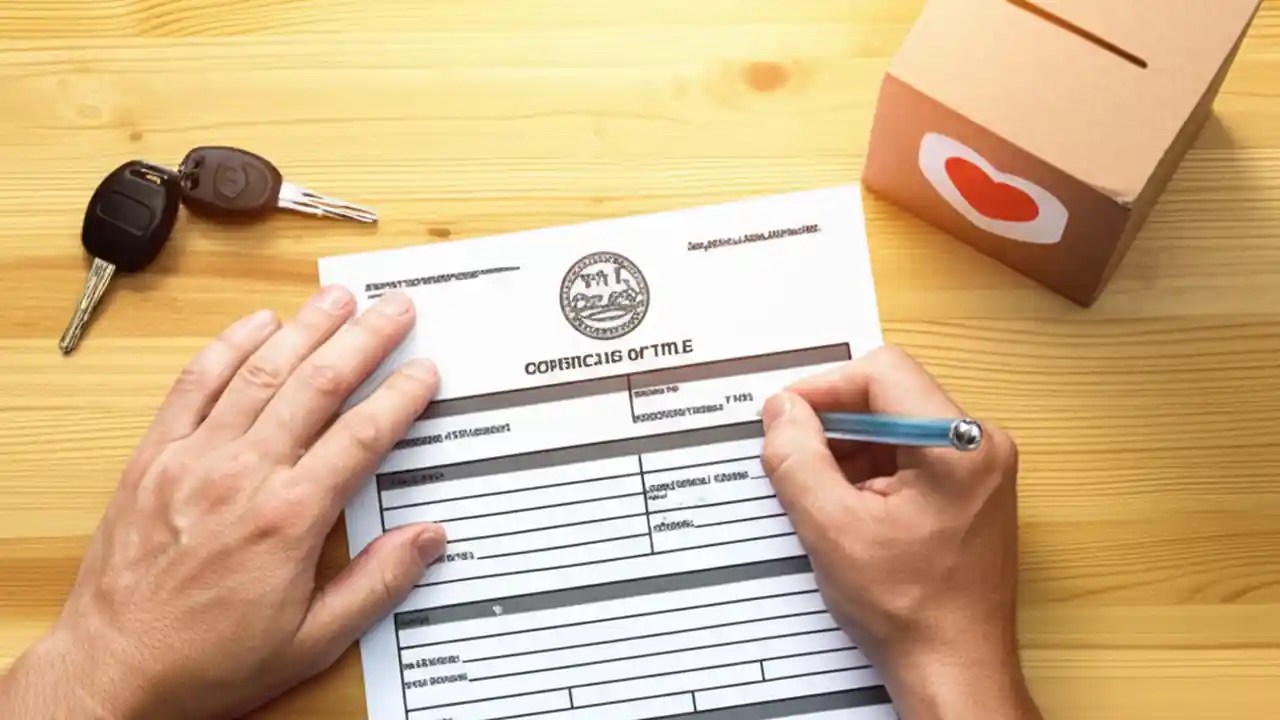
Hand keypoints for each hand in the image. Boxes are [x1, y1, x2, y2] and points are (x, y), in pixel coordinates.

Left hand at [0, 288, 443, 719]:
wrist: (115, 669)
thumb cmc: (210, 661)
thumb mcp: (312, 642)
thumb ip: (376, 584)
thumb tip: (428, 538)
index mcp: (289, 519)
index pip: (361, 435)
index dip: (400, 395)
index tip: (424, 370)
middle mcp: (242, 476)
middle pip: (317, 386)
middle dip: (364, 340)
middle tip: (395, 308)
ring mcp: (193, 460)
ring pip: (260, 373)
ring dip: (304, 328)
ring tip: (338, 297)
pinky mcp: (154, 458)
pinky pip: (194, 385)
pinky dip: (227, 347)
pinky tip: (256, 322)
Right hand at [760, 347, 1039, 719]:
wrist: (954, 669)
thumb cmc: (909, 610)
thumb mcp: (831, 528)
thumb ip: (797, 459)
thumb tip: (781, 411)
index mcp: (959, 445)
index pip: (883, 372)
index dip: (825, 389)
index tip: (787, 419)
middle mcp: (981, 445)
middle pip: (890, 395)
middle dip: (835, 425)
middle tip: (796, 461)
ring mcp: (981, 468)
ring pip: (896, 425)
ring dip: (850, 450)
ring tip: (824, 498)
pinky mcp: (970, 490)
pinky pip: (910, 455)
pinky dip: (871, 471)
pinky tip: (849, 510)